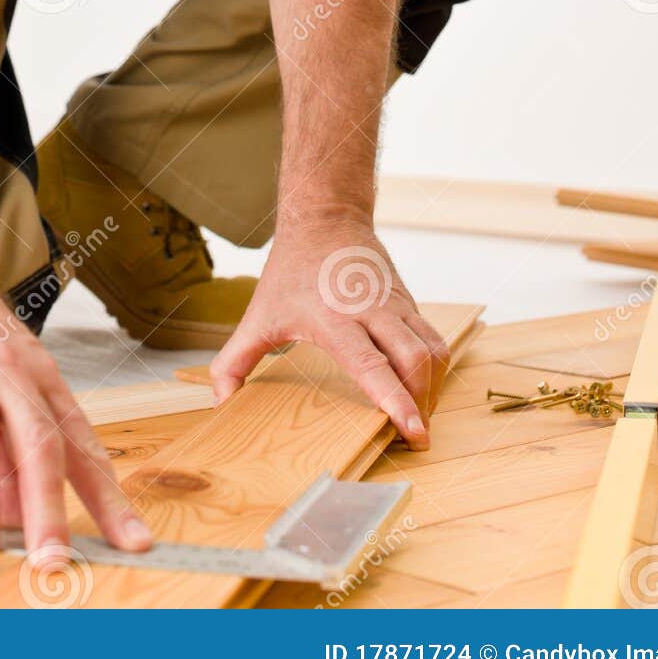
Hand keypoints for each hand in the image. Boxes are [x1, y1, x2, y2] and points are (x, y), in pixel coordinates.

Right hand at [0, 252, 152, 572]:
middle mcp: (13, 375)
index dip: (110, 498)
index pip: (84, 446)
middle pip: (42, 445)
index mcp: (45, 380)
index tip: (136, 542)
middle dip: (51, 510)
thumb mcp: (8, 383)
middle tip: (55, 565)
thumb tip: (22, 522)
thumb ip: (16, 453)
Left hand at [209, 221, 448, 449]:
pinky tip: (423, 390)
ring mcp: (395, 305)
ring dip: (433, 389)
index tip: (412, 431)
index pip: (371, 365)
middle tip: (416, 440)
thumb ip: (234, 362)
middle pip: (414, 359)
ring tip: (421, 418)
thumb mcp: (257, 315)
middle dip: (422, 403)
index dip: (395, 400)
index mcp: (334, 319)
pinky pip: (434, 339)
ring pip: (433, 350)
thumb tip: (221, 404)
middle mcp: (372, 311)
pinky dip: (435, 369)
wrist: (323, 218)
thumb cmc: (290, 271)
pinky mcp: (408, 302)